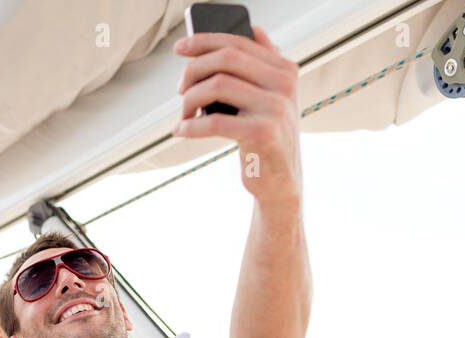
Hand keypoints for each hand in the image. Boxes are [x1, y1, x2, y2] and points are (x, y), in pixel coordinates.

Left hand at [172, 25, 300, 204]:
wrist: (282, 181)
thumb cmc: (266, 138)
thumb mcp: (271, 98)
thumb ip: (262, 65)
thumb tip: (251, 30)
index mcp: (284, 69)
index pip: (239, 42)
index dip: (204, 41)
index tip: (180, 48)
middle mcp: (284, 84)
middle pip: (226, 58)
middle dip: (194, 70)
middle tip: (180, 89)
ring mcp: (276, 107)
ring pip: (217, 85)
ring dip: (190, 99)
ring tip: (184, 114)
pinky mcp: (263, 133)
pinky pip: (214, 122)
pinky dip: (190, 126)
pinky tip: (181, 129)